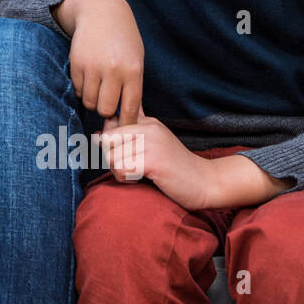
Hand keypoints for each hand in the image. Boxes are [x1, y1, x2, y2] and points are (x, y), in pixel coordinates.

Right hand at [53, 0, 143, 123]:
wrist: (101, 12)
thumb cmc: (123, 39)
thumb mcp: (136, 60)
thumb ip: (133, 86)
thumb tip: (132, 116)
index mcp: (133, 71)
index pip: (129, 108)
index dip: (125, 122)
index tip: (123, 127)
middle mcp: (113, 70)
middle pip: (105, 109)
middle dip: (105, 111)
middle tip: (106, 103)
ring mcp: (93, 67)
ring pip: (89, 102)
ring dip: (93, 100)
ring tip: (98, 89)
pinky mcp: (76, 64)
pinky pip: (78, 90)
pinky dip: (83, 89)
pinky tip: (89, 78)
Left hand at [102, 115, 292, 210]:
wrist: (205, 182)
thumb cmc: (175, 167)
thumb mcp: (153, 145)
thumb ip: (129, 136)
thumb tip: (98, 134)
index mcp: (147, 121)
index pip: (109, 124)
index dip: (110, 144)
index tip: (124, 154)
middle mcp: (148, 127)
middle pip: (107, 140)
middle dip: (111, 158)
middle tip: (129, 168)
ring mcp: (151, 142)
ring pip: (111, 156)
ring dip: (118, 171)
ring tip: (136, 174)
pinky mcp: (153, 160)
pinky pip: (121, 168)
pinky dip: (126, 178)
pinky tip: (140, 179)